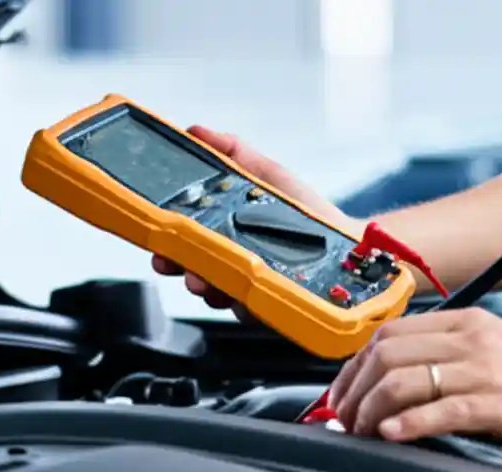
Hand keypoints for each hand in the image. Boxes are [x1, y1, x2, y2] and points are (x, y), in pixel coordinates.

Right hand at [151, 126, 364, 317]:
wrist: (347, 245)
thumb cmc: (307, 211)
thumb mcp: (269, 175)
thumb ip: (234, 152)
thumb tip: (196, 130)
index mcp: (223, 229)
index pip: (182, 236)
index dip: (165, 237)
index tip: (154, 236)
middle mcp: (230, 259)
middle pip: (189, 265)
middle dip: (175, 264)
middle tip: (170, 259)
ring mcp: (245, 285)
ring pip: (212, 290)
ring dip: (202, 284)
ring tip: (203, 277)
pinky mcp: (265, 306)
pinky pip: (244, 309)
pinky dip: (238, 303)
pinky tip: (240, 294)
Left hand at [327, 308, 501, 459]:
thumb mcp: (500, 353)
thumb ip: (454, 358)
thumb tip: (404, 380)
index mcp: (470, 323)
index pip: (390, 332)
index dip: (354, 365)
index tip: (341, 392)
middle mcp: (474, 340)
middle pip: (386, 354)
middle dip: (352, 390)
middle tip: (343, 419)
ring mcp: (486, 371)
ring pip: (403, 380)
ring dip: (370, 411)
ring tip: (361, 433)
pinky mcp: (500, 406)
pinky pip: (439, 411)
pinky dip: (407, 424)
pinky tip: (392, 436)